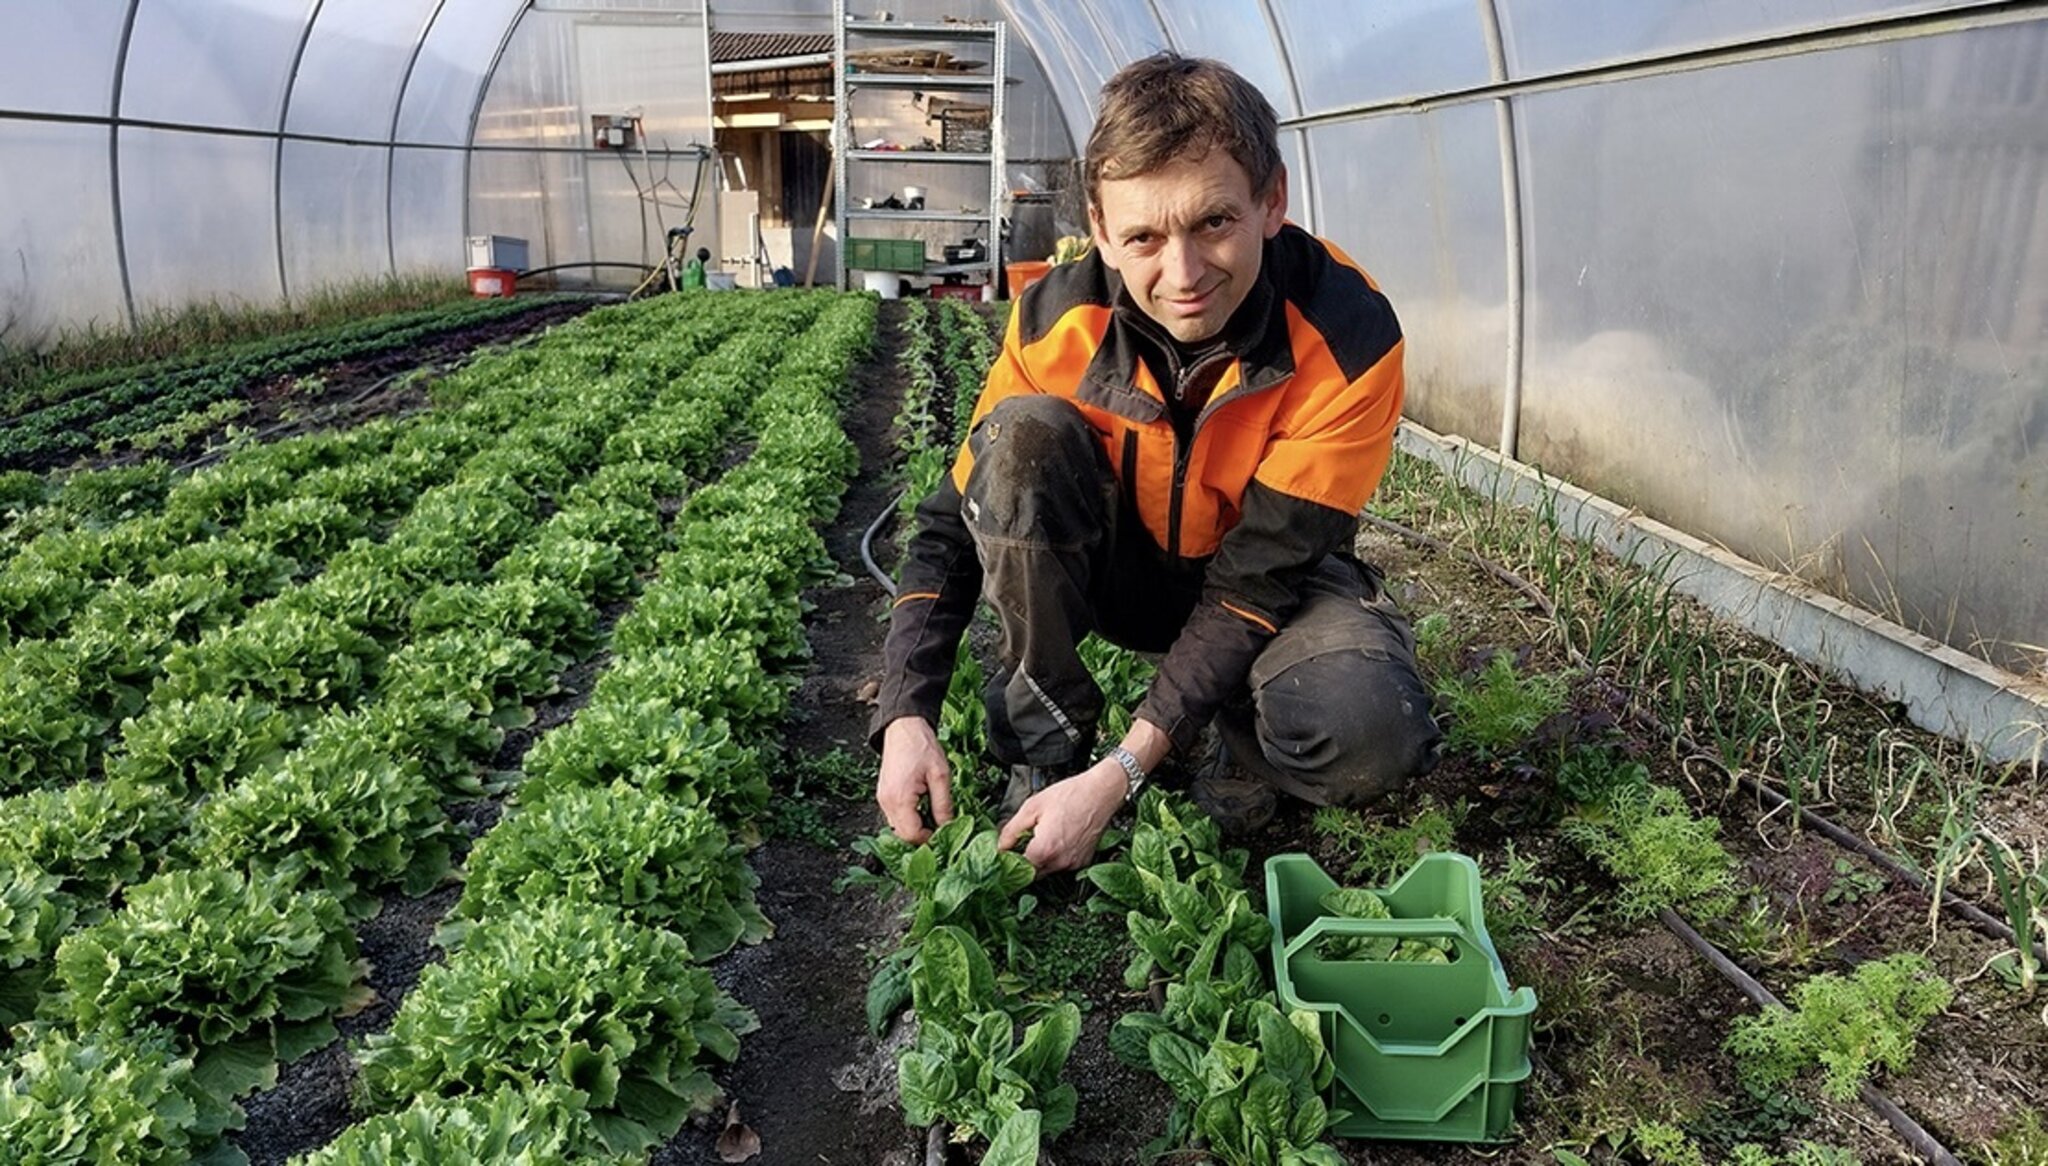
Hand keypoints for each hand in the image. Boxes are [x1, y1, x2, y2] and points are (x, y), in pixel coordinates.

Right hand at [876, 716, 953, 842]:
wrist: (904, 728)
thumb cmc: (921, 746)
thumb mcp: (941, 776)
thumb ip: (943, 805)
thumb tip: (948, 826)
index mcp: (900, 798)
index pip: (912, 835)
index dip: (929, 839)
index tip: (945, 833)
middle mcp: (886, 802)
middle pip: (903, 835)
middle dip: (922, 835)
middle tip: (941, 827)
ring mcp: (883, 799)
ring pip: (898, 827)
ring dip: (916, 826)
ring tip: (933, 815)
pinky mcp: (884, 795)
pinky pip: (895, 816)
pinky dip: (909, 817)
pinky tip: (923, 808)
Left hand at [997, 759, 1124, 875]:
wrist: (1102, 791)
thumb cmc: (1071, 795)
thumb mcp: (1032, 806)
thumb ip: (1012, 830)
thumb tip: (1000, 846)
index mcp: (1044, 850)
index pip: (1017, 868)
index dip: (1008, 861)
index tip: (1005, 853)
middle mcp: (1060, 862)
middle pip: (1032, 873)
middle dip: (1024, 862)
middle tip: (1020, 844)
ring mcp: (1073, 864)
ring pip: (1047, 870)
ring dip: (1040, 859)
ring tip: (1041, 837)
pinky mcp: (1083, 862)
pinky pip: (1062, 865)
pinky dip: (1055, 857)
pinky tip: (1056, 838)